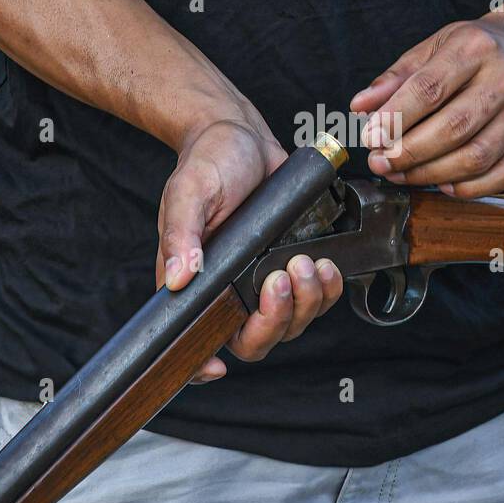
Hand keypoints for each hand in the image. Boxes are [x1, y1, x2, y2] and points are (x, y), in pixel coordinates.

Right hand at [157, 118, 342, 382]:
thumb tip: (177, 280)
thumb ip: (182, 235)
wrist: (241, 135)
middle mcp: (229, 288)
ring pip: (290, 323)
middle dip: (275, 320)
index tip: (219, 367)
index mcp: (195, 281)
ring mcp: (262, 280)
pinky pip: (315, 299)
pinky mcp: (292, 264)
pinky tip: (325, 264)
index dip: (203, 364)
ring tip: (305, 262)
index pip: (196, 339)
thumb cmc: (206, 163)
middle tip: (280, 277)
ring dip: (305, 302)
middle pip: (253, 340)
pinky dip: (326, 290)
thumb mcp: (189, 192)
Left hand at [350, 17, 503, 197]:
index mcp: (475, 49)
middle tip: (380, 162)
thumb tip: (361, 107)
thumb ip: (396, 77)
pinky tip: (442, 184)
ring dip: (431, 174)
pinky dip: (468, 188)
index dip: (395, 118)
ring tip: (400, 174)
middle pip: (454, 128)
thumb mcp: (436, 45)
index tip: (370, 137)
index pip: (430, 89)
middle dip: (409, 152)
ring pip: (476, 157)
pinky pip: (501, 176)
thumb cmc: (479, 46)